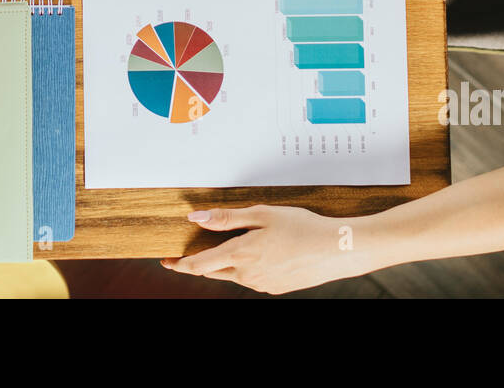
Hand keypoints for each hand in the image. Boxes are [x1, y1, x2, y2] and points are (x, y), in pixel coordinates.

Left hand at [161, 205, 376, 293]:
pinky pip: (252, 278)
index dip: (179, 263)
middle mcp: (247, 275)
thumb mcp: (261, 214)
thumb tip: (196, 219)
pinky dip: (248, 266)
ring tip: (240, 243)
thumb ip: (226, 218)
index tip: (166, 260)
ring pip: (234, 274)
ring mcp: (262, 284)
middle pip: (213, 271)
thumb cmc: (301, 226)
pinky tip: (264, 252)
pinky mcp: (275, 288)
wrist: (337, 249)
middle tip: (190, 251)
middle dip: (200, 263)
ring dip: (227, 262)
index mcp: (240, 255)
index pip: (199, 264)